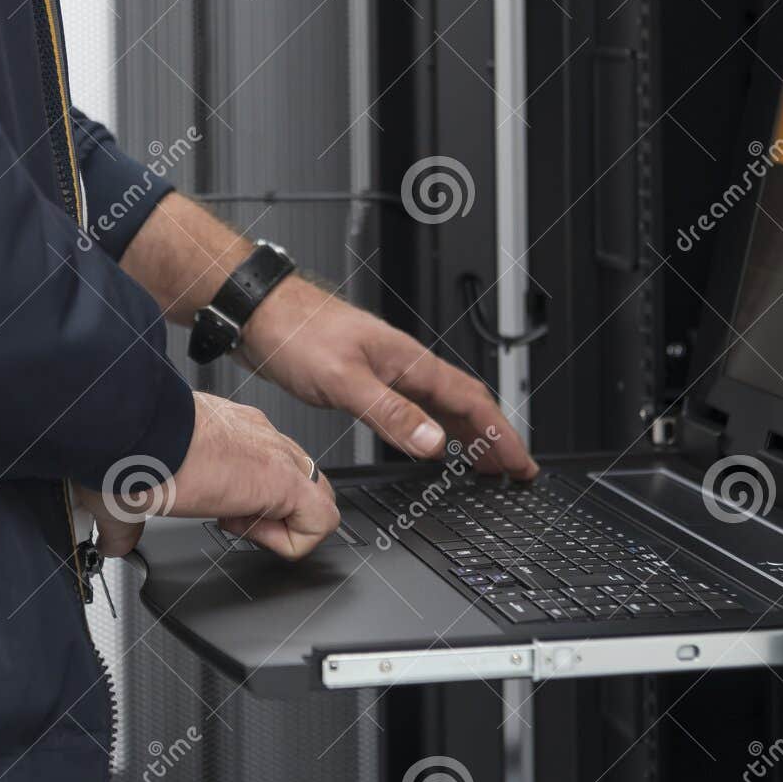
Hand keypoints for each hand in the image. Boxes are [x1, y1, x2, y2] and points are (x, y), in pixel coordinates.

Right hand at [81, 392, 339, 559]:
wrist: (131, 432)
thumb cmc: (127, 448)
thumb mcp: (133, 485)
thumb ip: (129, 517)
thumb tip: (114, 540)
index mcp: (228, 432)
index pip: (264, 465)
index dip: (245, 503)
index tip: (213, 510)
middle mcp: (258, 437)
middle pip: (299, 479)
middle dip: (271, 513)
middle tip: (228, 520)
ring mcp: (276, 456)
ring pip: (315, 498)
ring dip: (280, 526)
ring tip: (236, 526)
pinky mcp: (283, 480)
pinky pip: (319, 521)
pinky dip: (291, 541)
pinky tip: (248, 532)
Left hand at [238, 277, 538, 478]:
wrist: (260, 312)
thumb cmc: (296, 332)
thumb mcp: (343, 380)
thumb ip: (389, 412)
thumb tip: (433, 442)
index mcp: (409, 362)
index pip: (473, 402)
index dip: (503, 435)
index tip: (522, 463)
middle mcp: (404, 365)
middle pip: (466, 404)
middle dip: (496, 438)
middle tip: (514, 469)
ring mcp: (387, 371)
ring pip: (443, 406)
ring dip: (469, 435)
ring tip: (485, 463)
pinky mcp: (367, 380)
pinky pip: (416, 408)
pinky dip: (435, 429)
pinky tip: (431, 442)